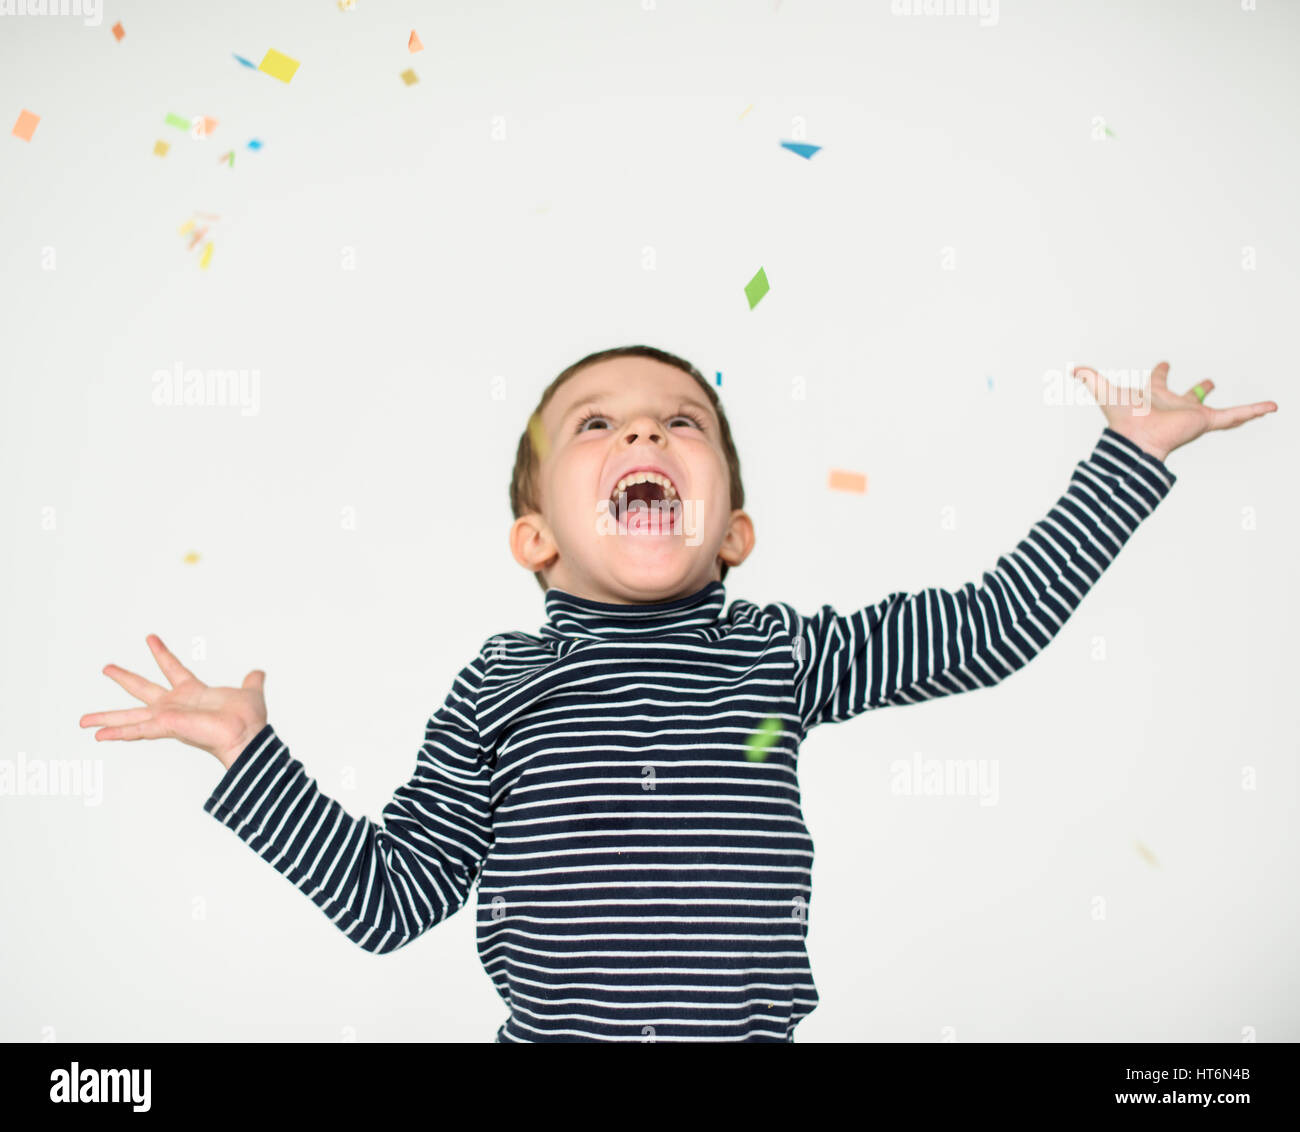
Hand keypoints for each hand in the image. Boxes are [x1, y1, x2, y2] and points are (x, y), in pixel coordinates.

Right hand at [79, 635, 268, 770]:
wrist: (247, 736)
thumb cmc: (248, 721)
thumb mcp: (251, 692)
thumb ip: (252, 681)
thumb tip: (259, 673)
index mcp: (192, 693)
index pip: (173, 669)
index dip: (162, 653)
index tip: (150, 638)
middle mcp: (176, 705)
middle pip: (144, 689)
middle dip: (125, 678)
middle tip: (105, 667)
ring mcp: (168, 717)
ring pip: (131, 716)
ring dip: (107, 718)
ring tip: (83, 721)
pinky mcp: (166, 726)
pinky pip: (138, 729)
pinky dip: (118, 733)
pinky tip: (98, 736)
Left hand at [1072, 360, 1276, 463]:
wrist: (1135, 442)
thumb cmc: (1121, 421)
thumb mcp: (1105, 392)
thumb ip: (1090, 379)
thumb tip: (1072, 368)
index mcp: (1155, 397)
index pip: (1159, 382)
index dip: (1162, 372)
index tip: (1164, 363)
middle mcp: (1175, 406)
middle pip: (1190, 395)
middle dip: (1199, 389)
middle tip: (1209, 382)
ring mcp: (1192, 415)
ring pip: (1219, 410)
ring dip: (1237, 409)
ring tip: (1259, 407)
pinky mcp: (1205, 422)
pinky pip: (1235, 416)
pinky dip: (1254, 410)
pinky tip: (1272, 407)